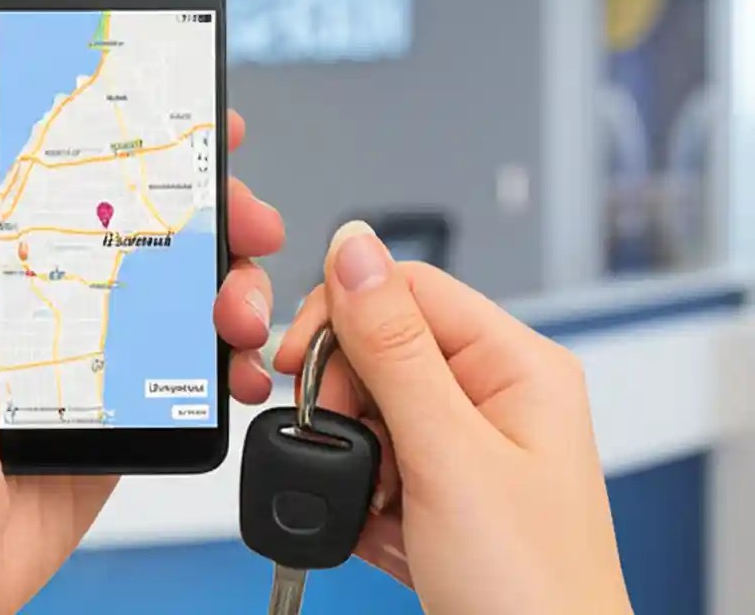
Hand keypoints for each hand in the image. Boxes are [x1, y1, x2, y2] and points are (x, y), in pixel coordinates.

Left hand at [0, 62, 284, 612]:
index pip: (60, 162)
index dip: (126, 129)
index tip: (187, 110)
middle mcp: (36, 288)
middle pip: (136, 217)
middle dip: (203, 208)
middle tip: (245, 217)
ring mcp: (84, 344)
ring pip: (173, 285)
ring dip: (225, 284)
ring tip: (241, 310)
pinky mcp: (118, 401)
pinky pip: (184, 362)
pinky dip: (223, 357)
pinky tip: (236, 364)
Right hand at [273, 221, 632, 614]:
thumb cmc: (531, 590)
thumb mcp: (450, 455)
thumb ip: (394, 348)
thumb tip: (355, 248)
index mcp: (516, 366)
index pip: (408, 289)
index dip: (342, 316)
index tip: (297, 361)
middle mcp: (492, 399)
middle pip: (380, 350)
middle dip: (343, 399)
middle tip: (339, 443)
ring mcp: (464, 452)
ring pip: (368, 414)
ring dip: (351, 458)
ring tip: (375, 504)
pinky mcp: (436, 498)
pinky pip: (372, 469)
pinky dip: (360, 501)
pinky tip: (384, 533)